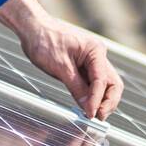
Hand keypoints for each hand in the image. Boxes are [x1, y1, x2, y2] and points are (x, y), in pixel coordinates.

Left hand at [0, 0, 122, 119]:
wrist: (32, 27)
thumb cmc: (45, 41)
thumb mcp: (60, 67)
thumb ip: (76, 87)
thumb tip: (88, 108)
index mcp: (95, 51)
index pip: (102, 80)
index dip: (97, 99)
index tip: (90, 114)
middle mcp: (98, 55)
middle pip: (113, 83)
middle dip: (108, 102)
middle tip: (98, 118)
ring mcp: (92, 60)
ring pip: (106, 84)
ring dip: (102, 100)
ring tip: (93, 115)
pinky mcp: (84, 65)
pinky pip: (93, 83)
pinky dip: (92, 95)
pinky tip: (86, 105)